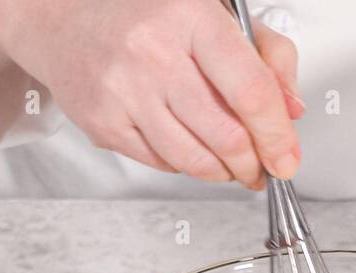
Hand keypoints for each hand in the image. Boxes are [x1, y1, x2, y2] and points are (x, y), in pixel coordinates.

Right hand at [0, 0, 303, 188]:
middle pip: (225, 135)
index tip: (287, 158)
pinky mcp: (103, 122)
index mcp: (191, 17)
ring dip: (223, 173)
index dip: (277, 136)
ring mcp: (124, 92)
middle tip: (261, 168)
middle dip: (253, 164)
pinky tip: (191, 150)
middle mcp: (154, 54)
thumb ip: (265, 55)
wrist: (63, 18)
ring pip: (193, 160)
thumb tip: (291, 109)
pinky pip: (161, 162)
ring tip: (232, 167)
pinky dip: (185, 165)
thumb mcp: (216, 14)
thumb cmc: (146, 15)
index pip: (251, 92)